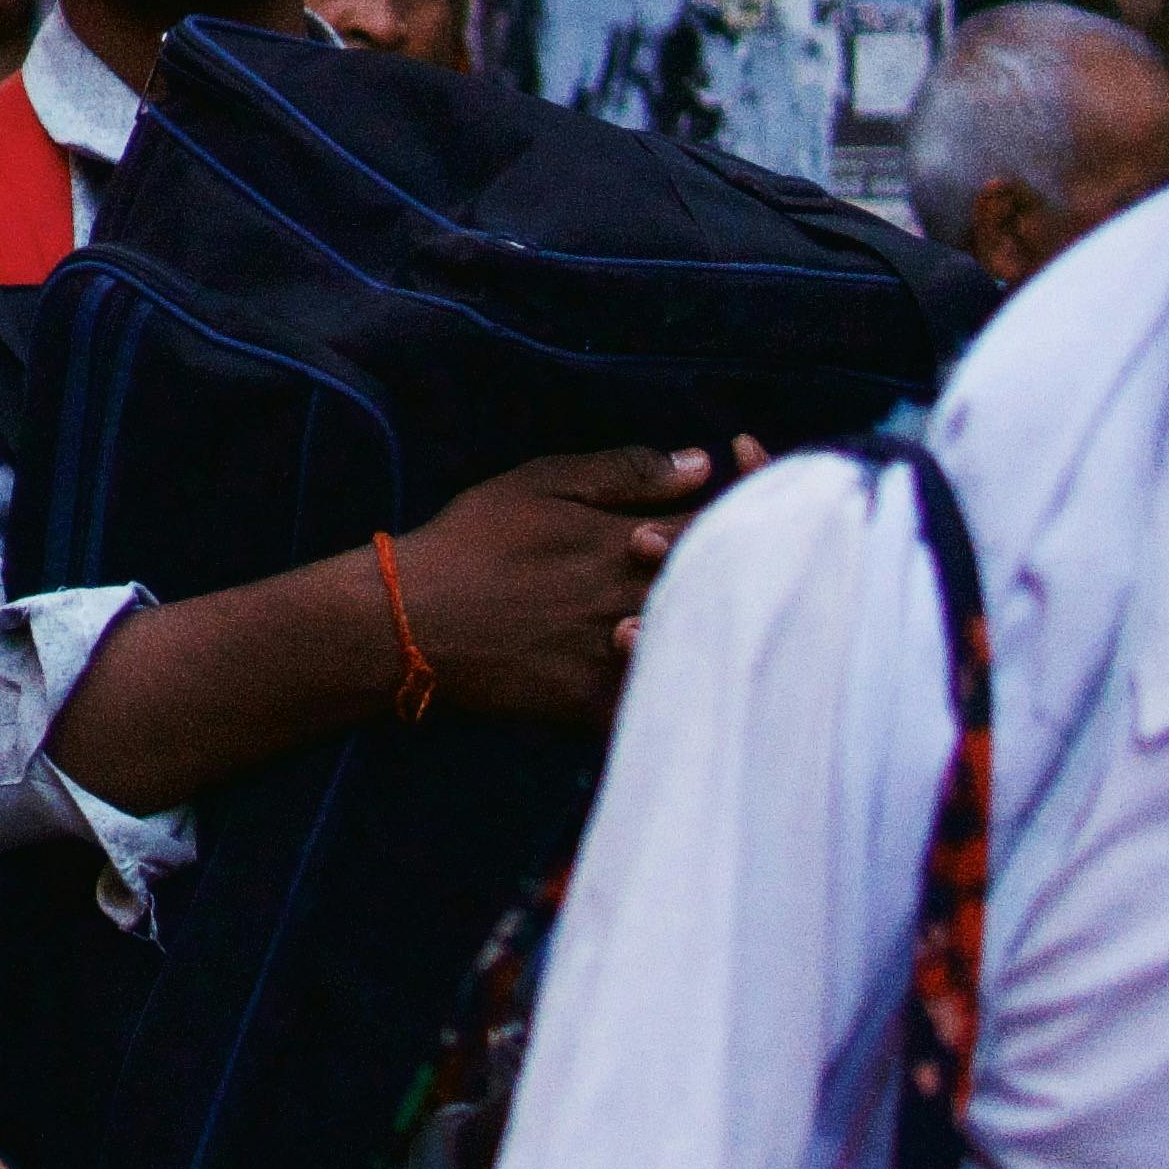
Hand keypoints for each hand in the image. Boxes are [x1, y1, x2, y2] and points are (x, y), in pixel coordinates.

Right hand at [391, 445, 736, 724]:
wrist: (405, 624)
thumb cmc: (469, 544)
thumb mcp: (540, 484)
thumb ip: (625, 472)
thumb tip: (703, 464)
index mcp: (632, 541)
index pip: (727, 516)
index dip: (763, 487)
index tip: (752, 463)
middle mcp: (639, 601)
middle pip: (733, 583)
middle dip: (756, 558)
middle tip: (760, 540)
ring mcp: (621, 659)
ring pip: (707, 645)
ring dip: (722, 622)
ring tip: (727, 604)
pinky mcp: (597, 705)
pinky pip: (660, 706)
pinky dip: (682, 692)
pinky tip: (685, 673)